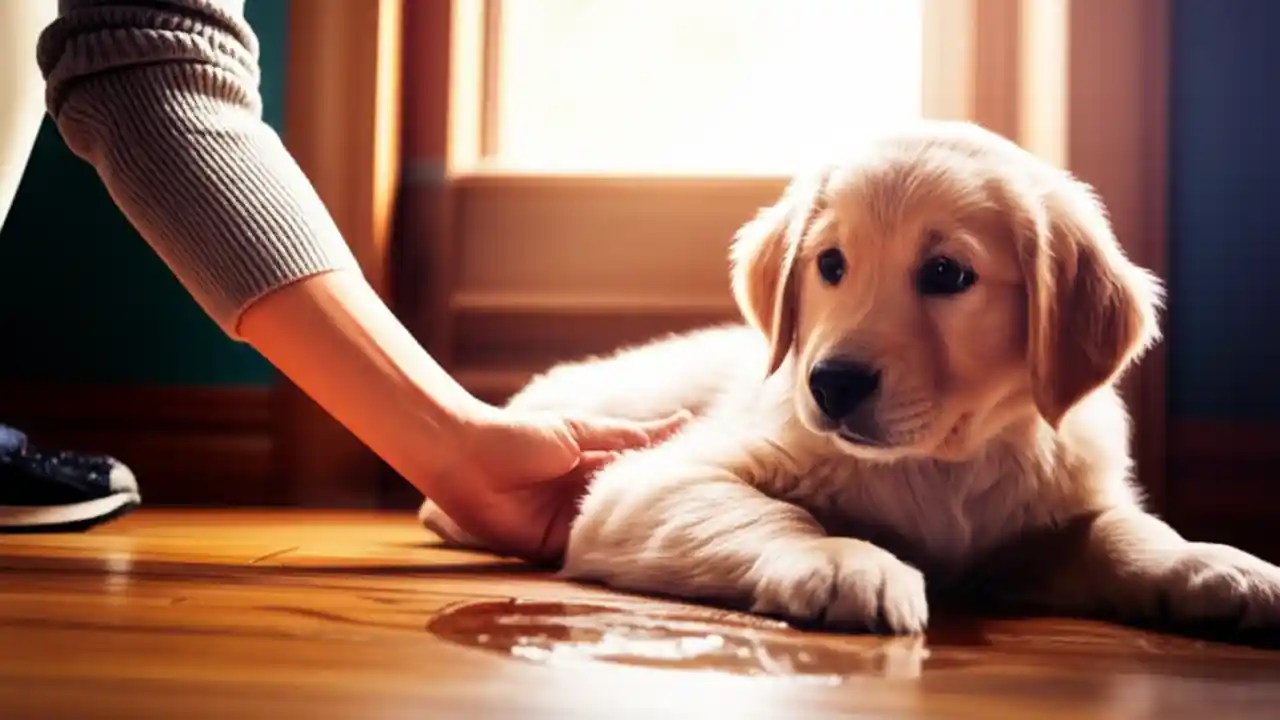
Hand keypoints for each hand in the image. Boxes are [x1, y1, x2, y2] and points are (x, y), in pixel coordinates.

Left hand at [422, 408, 689, 562]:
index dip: (663, 481)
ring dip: (629, 536)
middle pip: (626, 508)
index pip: (637, 476)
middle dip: (651, 514)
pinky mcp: (549, 547)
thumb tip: (681, 420)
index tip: (701, 487)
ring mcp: (567, 524)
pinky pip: (582, 554)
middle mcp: (583, 497)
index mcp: (593, 465)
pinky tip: (627, 555)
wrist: (465, 459)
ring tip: (671, 540)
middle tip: (694, 521)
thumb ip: (626, 435)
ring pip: (609, 533)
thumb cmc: (519, 436)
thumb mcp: (580, 433)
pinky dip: (601, 554)